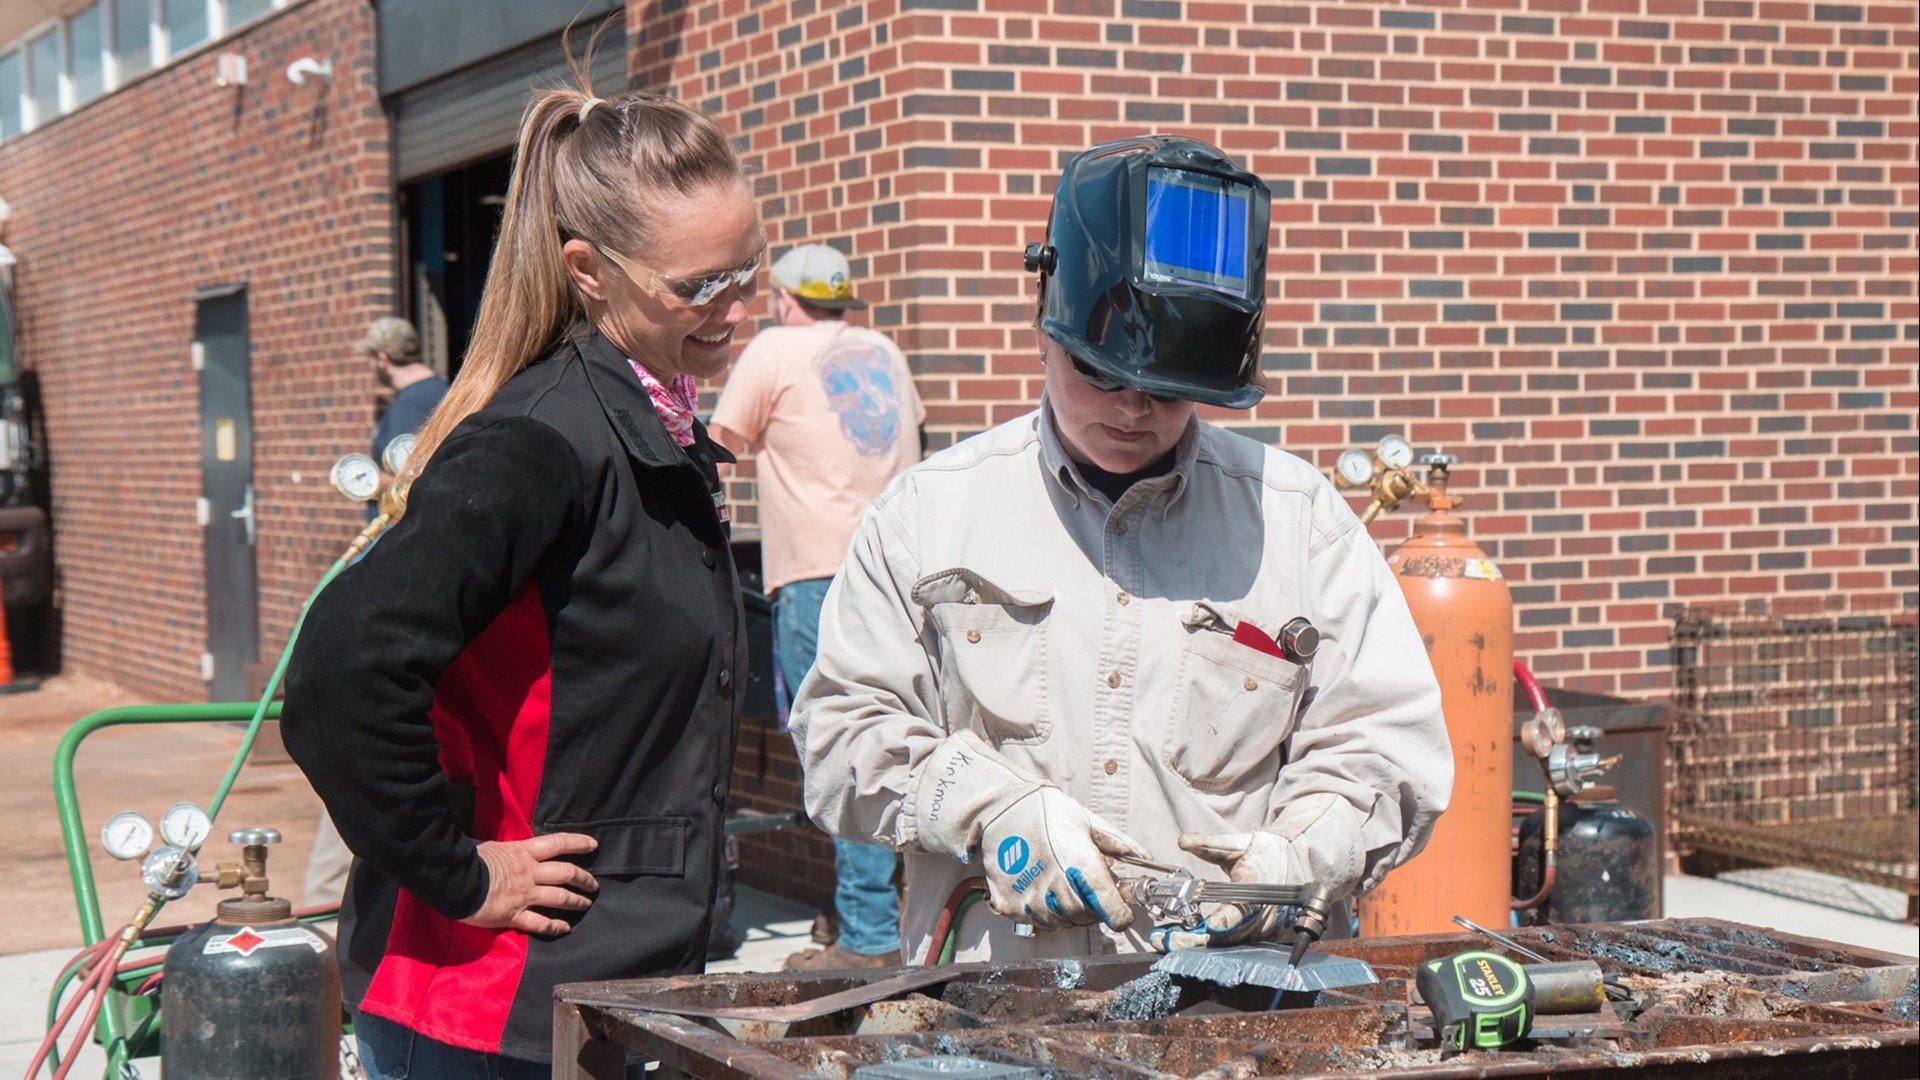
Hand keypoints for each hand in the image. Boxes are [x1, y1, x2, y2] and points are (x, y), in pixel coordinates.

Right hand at [461, 833, 599, 935]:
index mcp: (523, 852)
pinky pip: (540, 923)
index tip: (593, 845)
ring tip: (586, 903)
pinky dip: (555, 926)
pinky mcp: (514, 916)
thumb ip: (506, 851)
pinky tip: (565, 928)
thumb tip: (507, 852)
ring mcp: (524, 895)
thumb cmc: (468, 860)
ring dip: (576, 901)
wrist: (454, 880)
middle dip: (584, 878)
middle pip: (566, 873)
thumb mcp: (491, 846)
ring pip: (559, 897)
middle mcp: (530, 873)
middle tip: (594, 884)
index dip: (578, 843)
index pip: (558, 843)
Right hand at [979, 787, 1147, 930]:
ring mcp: (1032, 900)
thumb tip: (1144, 856)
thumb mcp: (1086, 821)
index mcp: (1082, 865)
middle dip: (1094, 905)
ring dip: (1069, 909)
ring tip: (1061, 882)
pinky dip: (1045, 910)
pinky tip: (1042, 887)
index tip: (1122, 907)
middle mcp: (1057, 887)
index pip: (1114, 912)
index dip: (1122, 912)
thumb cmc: (1043, 812)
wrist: (999, 809)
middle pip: (1089, 918)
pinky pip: (1039, 921)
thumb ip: (1118, 842)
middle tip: (1086, 884)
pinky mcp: (1012, 906)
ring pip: (1064, 922)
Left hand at [1177, 794, 1364, 945]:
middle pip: (1229, 936)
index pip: (1240, 910)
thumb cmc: (1265, 853)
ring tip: (1172, 941)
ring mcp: (1265, 928)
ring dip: (1202, 945)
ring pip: (1232, 944)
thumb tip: (1183, 841)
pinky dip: (1216, 945)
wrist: (1294, 861)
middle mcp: (1263, 914)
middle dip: (1197, 940)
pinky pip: (1238, 945)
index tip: (1210, 924)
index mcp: (1257, 889)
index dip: (1224, 921)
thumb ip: (1209, 844)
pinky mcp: (1263, 935)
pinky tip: (1192, 941)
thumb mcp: (1236, 844)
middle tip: (1168, 939)